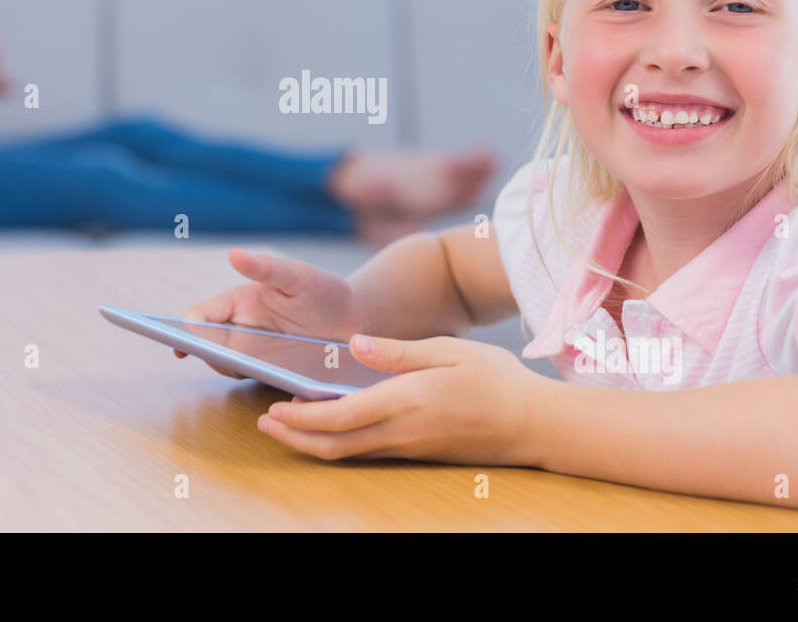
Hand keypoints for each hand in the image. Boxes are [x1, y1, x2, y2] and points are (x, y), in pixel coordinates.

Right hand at [173, 248, 357, 379]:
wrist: (357, 320)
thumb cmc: (325, 291)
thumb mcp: (298, 276)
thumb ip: (266, 267)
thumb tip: (233, 253)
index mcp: (239, 302)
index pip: (199, 318)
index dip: (185, 332)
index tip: (183, 345)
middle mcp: (240, 327)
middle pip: (206, 346)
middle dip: (210, 355)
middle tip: (231, 360)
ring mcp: (253, 351)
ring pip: (226, 365)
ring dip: (230, 369)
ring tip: (250, 368)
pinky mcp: (270, 370)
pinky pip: (251, 379)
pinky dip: (253, 380)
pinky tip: (271, 380)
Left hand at [255, 334, 543, 467]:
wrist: (532, 423)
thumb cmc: (495, 379)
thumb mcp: (447, 350)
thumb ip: (397, 351)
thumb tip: (354, 343)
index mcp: (405, 401)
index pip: (339, 415)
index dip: (301, 416)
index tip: (274, 408)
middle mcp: (402, 432)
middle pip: (334, 445)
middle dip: (294, 437)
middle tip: (265, 424)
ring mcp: (409, 447)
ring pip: (348, 454)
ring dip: (312, 443)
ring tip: (286, 427)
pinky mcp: (417, 453)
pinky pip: (368, 453)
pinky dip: (339, 443)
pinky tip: (330, 428)